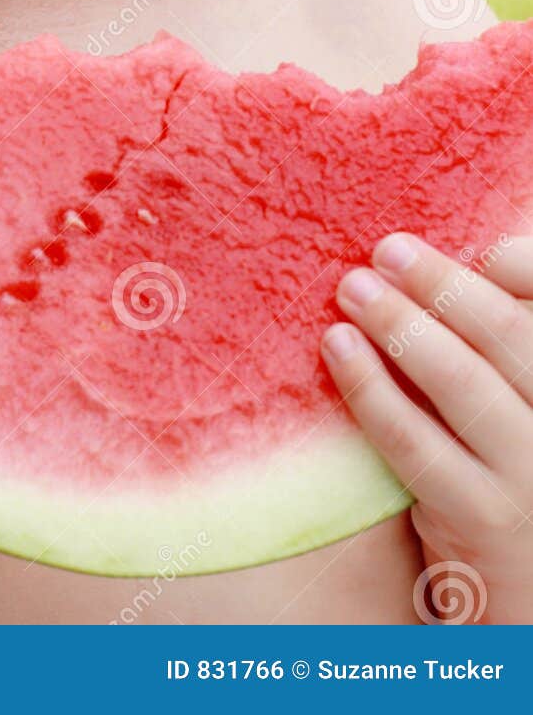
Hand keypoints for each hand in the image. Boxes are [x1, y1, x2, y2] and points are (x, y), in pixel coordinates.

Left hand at [320, 231, 532, 623]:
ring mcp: (532, 474)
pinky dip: (370, 387)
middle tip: (386, 249)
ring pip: (464, 382)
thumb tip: (438, 261)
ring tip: (353, 288)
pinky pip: (415, 441)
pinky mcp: (484, 517)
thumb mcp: (515, 412)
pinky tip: (337, 348)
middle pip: (510, 334)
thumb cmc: (507, 480)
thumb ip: (491, 350)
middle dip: (445, 284)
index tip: (475, 246)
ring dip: (401, 325)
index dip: (522, 266)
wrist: (523, 604)